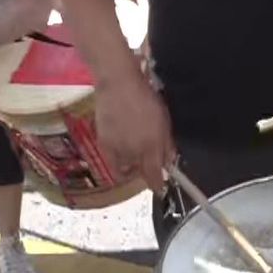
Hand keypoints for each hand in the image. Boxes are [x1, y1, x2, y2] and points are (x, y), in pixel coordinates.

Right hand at [95, 74, 174, 194]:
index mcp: (151, 147)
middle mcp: (133, 154)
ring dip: (130, 164)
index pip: (154, 178)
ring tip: (133, 149)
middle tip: (148, 159)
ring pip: (125, 167)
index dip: (157, 185)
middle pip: (139, 173)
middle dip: (145, 170)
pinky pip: (112, 160)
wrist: (118, 85)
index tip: (160, 187)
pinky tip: (120, 149)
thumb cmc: (146, 98)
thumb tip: (169, 162)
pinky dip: (117, 159)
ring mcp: (117, 150)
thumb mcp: (164, 121)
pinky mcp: (103, 144)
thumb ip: (167, 145)